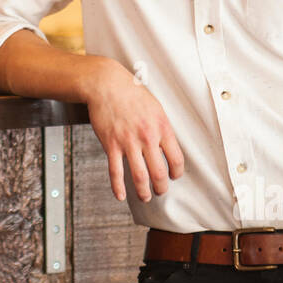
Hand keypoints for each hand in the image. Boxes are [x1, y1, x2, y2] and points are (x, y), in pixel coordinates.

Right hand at [84, 59, 183, 202]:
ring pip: (140, 176)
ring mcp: (128, 142)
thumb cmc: (131, 93)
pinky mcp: (111, 145)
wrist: (106, 85)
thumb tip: (168, 145)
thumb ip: (163, 127)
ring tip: (144, 197)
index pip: (176, 158)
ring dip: (143, 192)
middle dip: (161, 188)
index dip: (176, 173)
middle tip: (159, 191)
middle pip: (159, 173)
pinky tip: (121, 196)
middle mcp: (147, 137)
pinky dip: (118, 187)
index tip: (174, 177)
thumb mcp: (155, 107)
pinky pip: (116, 172)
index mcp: (162, 127)